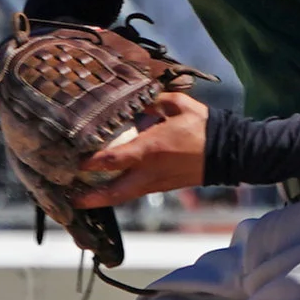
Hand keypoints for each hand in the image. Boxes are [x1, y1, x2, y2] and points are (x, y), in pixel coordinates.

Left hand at [80, 91, 207, 205]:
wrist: (229, 152)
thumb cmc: (204, 127)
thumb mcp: (179, 105)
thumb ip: (155, 101)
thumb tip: (139, 99)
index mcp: (150, 149)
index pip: (112, 160)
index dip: (89, 163)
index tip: (73, 162)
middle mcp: (148, 171)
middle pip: (113, 192)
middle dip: (90, 198)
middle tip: (69, 199)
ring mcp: (155, 183)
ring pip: (122, 197)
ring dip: (100, 199)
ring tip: (80, 199)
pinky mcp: (162, 187)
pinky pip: (134, 193)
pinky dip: (118, 194)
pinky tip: (105, 190)